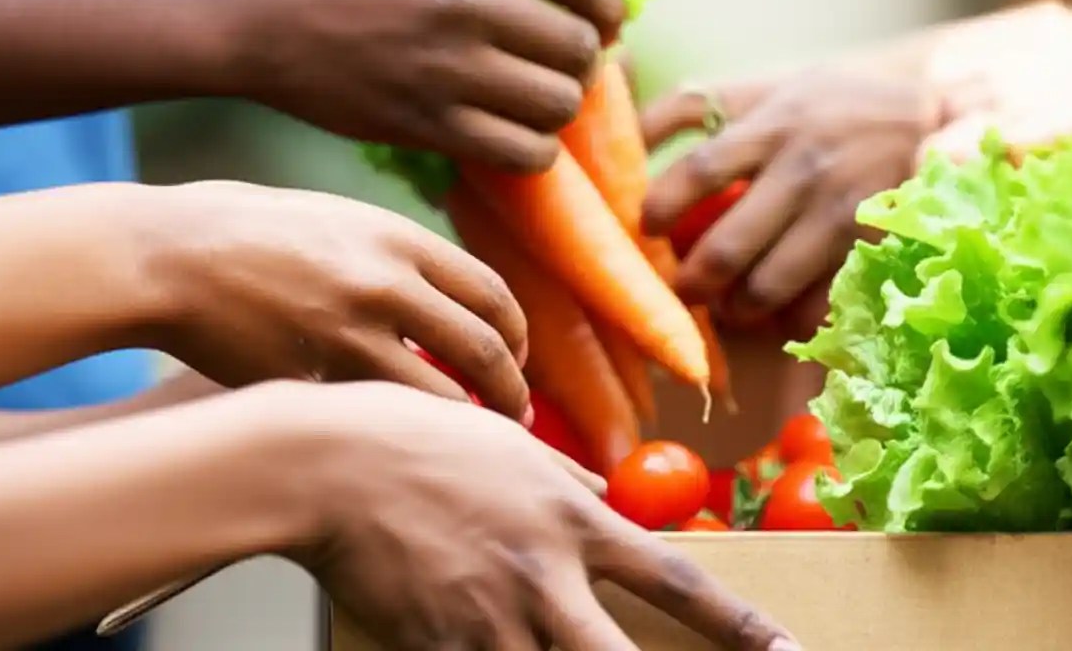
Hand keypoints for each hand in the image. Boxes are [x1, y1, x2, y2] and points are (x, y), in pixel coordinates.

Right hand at [146, 181, 529, 419]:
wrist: (168, 255)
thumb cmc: (245, 230)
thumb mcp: (338, 218)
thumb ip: (396, 256)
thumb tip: (444, 297)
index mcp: (398, 237)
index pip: (492, 293)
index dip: (518, 334)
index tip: (517, 358)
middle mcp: (388, 283)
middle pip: (485, 348)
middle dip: (512, 390)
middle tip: (517, 415)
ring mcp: (351, 335)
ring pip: (445, 397)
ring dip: (471, 425)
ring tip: (475, 443)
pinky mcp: (314, 380)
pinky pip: (380, 417)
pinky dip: (402, 434)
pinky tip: (406, 443)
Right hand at [229, 0, 625, 171]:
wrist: (259, 15)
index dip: (608, 12)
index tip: (604, 29)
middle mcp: (467, 1)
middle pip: (579, 49)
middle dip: (581, 68)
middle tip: (557, 75)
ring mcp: (447, 66)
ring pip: (557, 105)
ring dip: (557, 113)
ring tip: (532, 110)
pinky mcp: (427, 122)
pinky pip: (522, 151)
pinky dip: (532, 152)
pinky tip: (511, 142)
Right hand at [298, 382, 797, 650]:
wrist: (328, 465)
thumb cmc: (415, 441)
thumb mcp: (510, 444)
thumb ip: (565, 478)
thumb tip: (602, 492)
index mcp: (572, 521)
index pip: (680, 585)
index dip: (743, 628)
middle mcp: (546, 577)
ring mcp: (493, 620)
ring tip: (545, 650)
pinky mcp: (442, 649)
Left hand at [641, 71, 938, 334]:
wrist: (931, 114)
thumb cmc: (830, 102)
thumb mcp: (767, 84)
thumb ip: (695, 105)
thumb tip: (624, 128)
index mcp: (771, 125)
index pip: (700, 170)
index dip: (662, 206)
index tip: (644, 226)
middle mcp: (802, 170)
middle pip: (727, 247)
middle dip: (691, 281)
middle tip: (678, 288)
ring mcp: (837, 212)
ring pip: (766, 286)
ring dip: (734, 308)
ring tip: (723, 307)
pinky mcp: (867, 247)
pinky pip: (815, 304)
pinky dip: (789, 320)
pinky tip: (777, 316)